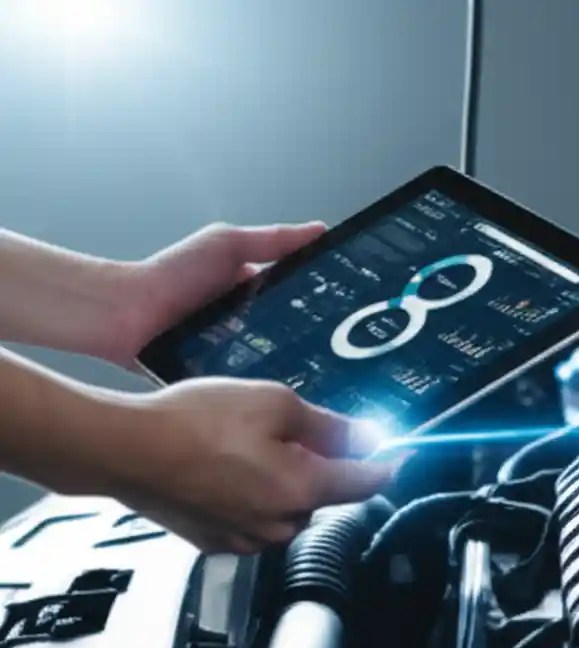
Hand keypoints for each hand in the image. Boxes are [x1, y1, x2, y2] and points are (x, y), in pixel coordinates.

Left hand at [107, 222, 327, 367]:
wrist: (124, 316)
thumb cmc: (171, 275)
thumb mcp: (226, 245)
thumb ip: (272, 238)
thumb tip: (320, 229)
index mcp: (254, 289)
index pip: (300, 296)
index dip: (326, 301)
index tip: (355, 310)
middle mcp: (249, 321)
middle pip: (294, 330)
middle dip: (317, 338)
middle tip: (347, 349)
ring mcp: (237, 351)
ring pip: (277, 359)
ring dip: (292, 363)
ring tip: (323, 374)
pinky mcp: (223, 377)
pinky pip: (251, 382)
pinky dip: (263, 384)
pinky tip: (285, 389)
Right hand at [116, 377, 392, 554]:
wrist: (123, 448)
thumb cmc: (193, 423)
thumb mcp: (276, 404)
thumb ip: (330, 425)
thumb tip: (371, 436)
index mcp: (303, 490)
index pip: (368, 482)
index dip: (389, 462)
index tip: (403, 452)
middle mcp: (279, 524)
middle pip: (324, 491)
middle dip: (318, 461)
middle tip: (285, 426)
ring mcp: (246, 537)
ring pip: (287, 504)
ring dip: (282, 477)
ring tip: (242, 443)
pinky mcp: (216, 540)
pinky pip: (253, 515)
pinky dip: (250, 492)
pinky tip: (222, 464)